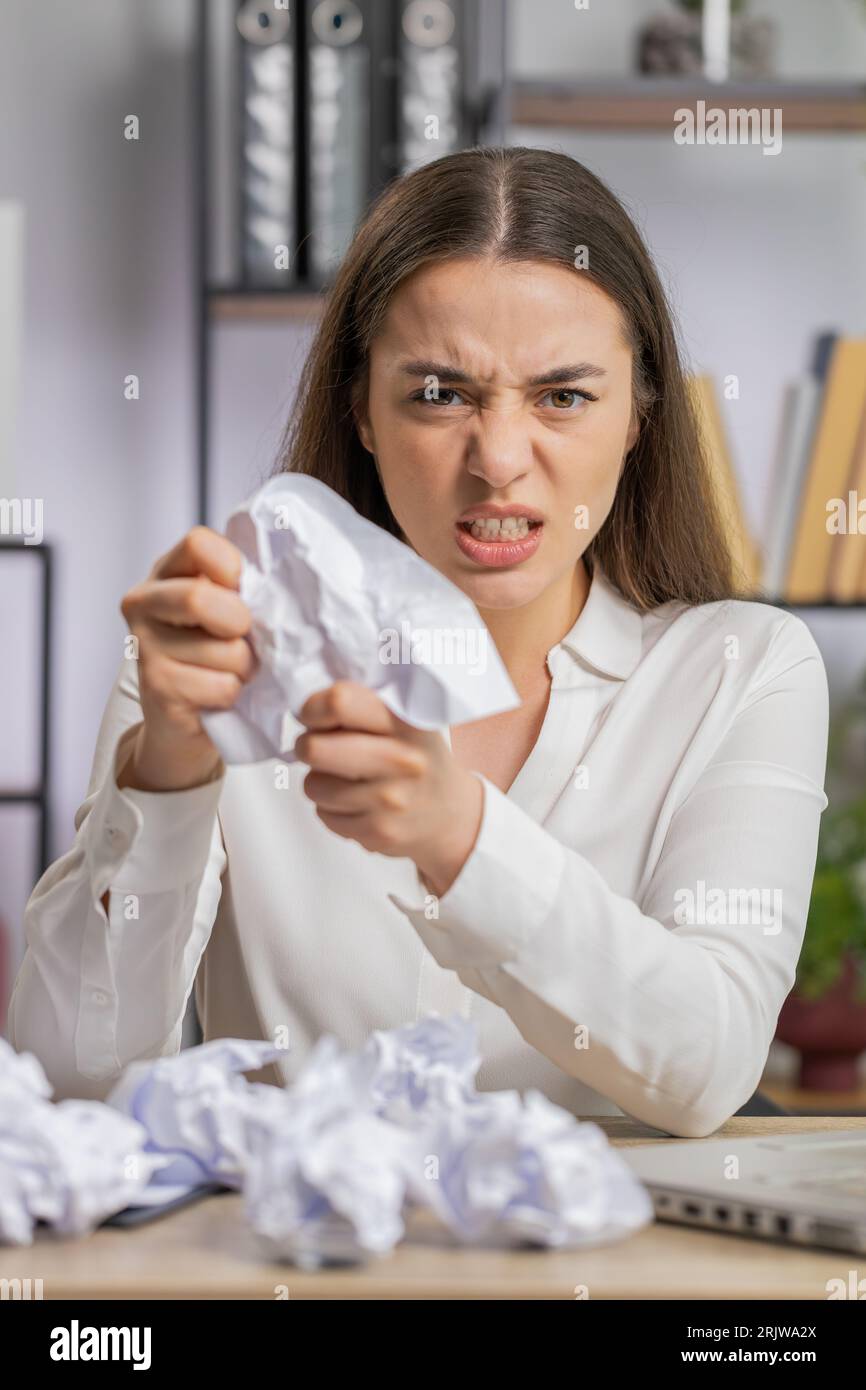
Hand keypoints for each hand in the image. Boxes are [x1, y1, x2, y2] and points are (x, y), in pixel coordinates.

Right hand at [119, 526, 256, 789]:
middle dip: (240, 624)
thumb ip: (243, 588)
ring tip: (230, 671)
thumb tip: (280, 587)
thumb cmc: (216, 658)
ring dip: (244, 667)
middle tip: (242, 639)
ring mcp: (144, 647)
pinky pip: (222, 687)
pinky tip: (216, 696)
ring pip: (224, 650)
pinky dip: (233, 694)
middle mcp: (144, 603)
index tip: (241, 593)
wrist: (184, 723)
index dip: (233, 569)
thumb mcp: (228, 611)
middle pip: (198, 598)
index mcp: (166, 573)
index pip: (198, 544)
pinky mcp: (156, 689)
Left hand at [294, 680, 483, 896]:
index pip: (340, 701)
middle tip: (320, 748)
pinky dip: (332, 809)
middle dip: (307, 747)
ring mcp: (390, 800)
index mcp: (406, 721)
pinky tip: (357, 804)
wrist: (449, 815)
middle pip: (314, 748)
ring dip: (320, 781)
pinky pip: (323, 814)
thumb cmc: (416, 759)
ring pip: (313, 785)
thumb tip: (307, 706)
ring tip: (347, 780)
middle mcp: (402, 759)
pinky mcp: (378, 832)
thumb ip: (361, 706)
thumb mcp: (404, 720)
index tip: (315, 715)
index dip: (314, 707)